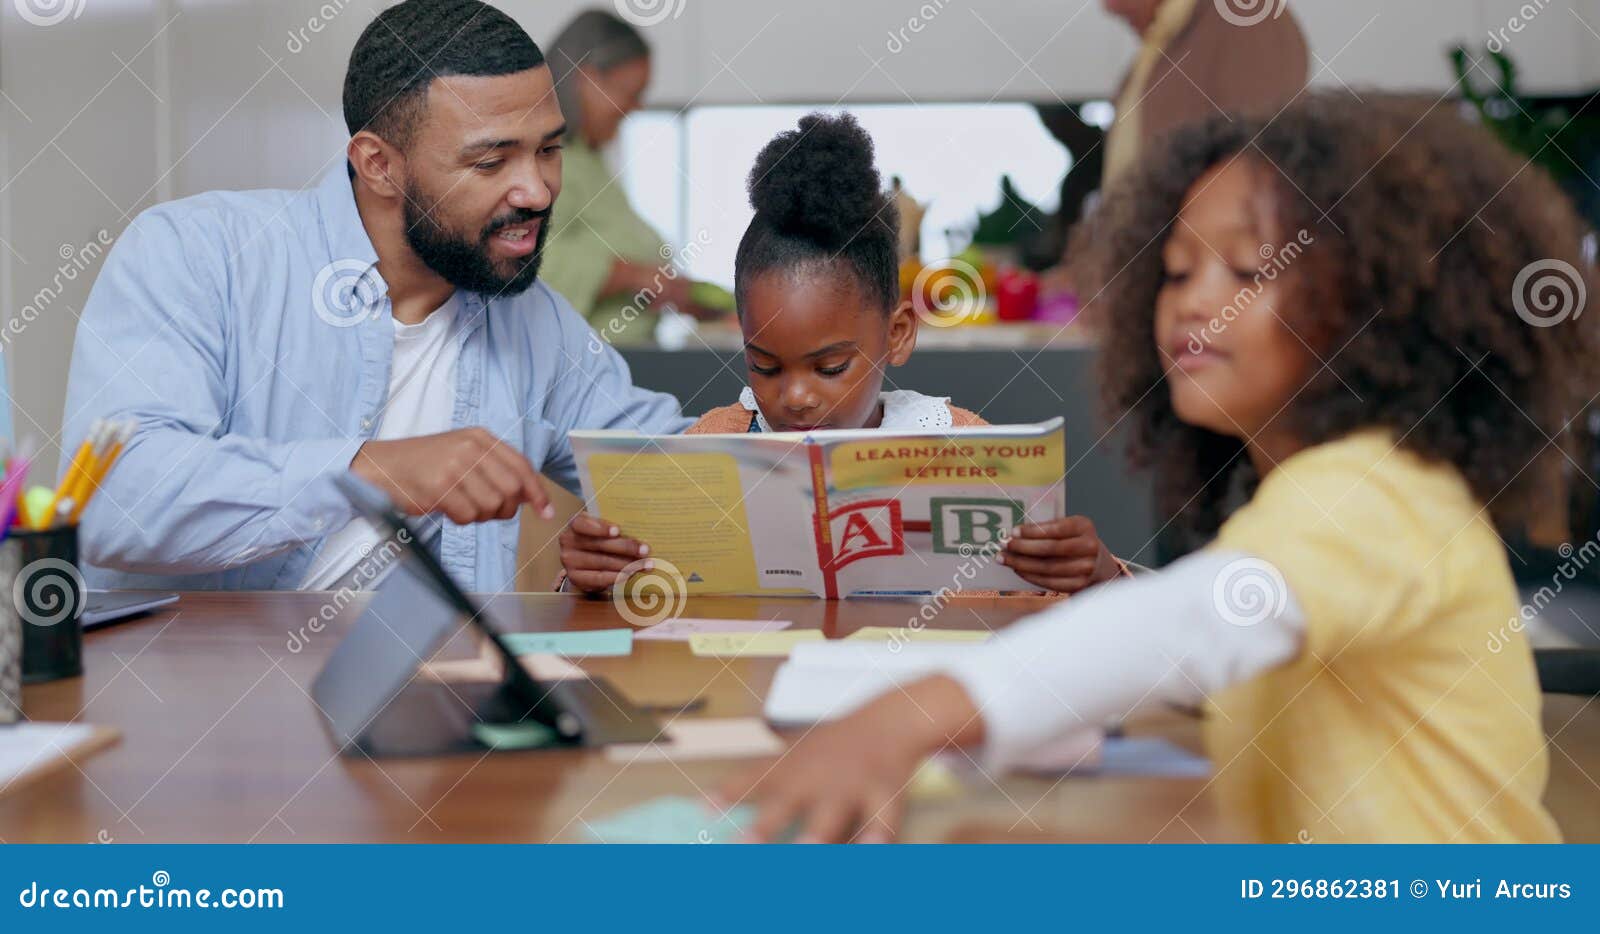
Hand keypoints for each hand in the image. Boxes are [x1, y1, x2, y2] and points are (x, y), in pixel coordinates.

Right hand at [350, 428, 552, 524]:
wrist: (382, 466)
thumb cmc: (426, 465)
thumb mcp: (464, 454)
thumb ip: (496, 469)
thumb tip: (530, 497)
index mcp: (481, 438)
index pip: (521, 466)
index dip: (537, 492)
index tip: (546, 512)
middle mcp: (470, 448)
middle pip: (510, 490)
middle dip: (505, 509)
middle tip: (488, 511)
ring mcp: (454, 466)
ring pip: (490, 506)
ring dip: (479, 516)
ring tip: (462, 506)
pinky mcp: (439, 486)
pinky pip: (467, 516)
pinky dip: (461, 519)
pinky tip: (448, 508)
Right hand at [559, 512, 650, 592]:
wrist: (583, 562)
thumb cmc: (597, 540)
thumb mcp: (601, 529)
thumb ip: (614, 530)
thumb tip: (641, 534)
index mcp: (575, 524)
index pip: (584, 523)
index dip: (600, 527)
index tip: (618, 530)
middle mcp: (568, 542)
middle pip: (599, 544)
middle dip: (626, 547)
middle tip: (645, 550)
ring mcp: (570, 561)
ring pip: (602, 562)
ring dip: (627, 564)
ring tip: (645, 564)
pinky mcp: (575, 578)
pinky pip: (599, 578)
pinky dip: (617, 576)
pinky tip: (631, 574)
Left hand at [716, 675, 980, 842]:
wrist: (891, 718)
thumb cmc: (833, 746)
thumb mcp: (793, 754)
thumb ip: (756, 779)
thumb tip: (703, 805)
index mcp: (792, 768)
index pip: (753, 778)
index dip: (729, 793)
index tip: (703, 809)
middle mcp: (816, 778)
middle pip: (786, 801)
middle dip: (764, 825)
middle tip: (739, 845)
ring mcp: (849, 785)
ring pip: (832, 813)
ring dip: (817, 834)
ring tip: (805, 852)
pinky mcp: (884, 795)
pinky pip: (883, 820)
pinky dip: (878, 837)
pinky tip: (873, 852)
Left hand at [999, 515, 1122, 592]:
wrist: (1100, 565)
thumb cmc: (1075, 542)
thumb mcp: (1069, 529)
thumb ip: (1047, 529)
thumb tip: (1014, 535)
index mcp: (1084, 526)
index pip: (1055, 529)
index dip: (1032, 531)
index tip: (1013, 532)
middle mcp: (1089, 546)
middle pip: (1049, 549)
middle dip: (1022, 548)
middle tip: (1003, 546)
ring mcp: (1086, 568)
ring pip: (1047, 567)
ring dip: (1021, 563)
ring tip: (1004, 559)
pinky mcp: (1079, 584)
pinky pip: (1049, 581)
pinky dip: (1030, 576)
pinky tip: (1017, 569)